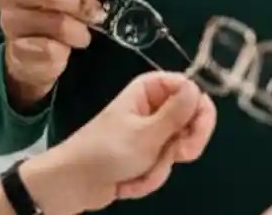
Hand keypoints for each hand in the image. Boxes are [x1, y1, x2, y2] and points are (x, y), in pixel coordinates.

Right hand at [0, 0, 121, 108]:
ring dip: (79, 31)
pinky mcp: (15, 50)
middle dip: (83, 4)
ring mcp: (9, 21)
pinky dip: (67, 50)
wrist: (29, 52)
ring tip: (80, 34)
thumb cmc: (52, 12)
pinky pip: (52, 49)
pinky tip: (64, 48)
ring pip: (57, 23)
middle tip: (98, 14)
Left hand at [23, 72, 216, 213]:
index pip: (191, 90)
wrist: (73, 185)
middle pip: (191, 120)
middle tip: (177, 156)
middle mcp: (153, 107)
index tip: (194, 133)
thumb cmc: (106, 152)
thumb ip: (177, 113)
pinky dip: (149, 177)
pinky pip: (164, 165)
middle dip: (181, 146)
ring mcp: (150, 134)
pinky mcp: (146, 156)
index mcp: (151, 89)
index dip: (199, 112)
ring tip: (136, 172)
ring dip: (159, 166)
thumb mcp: (146, 134)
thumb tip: (197, 87)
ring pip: (178, 148)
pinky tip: (129, 182)